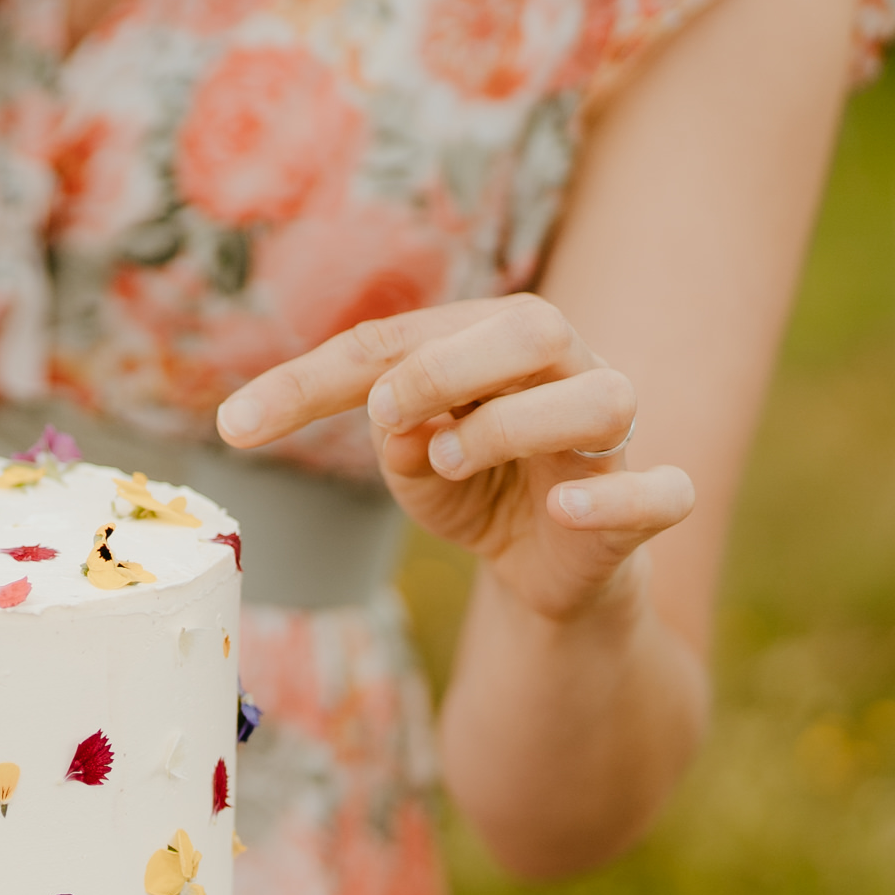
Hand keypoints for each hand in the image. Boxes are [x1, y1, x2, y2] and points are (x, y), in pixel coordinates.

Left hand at [215, 294, 696, 625]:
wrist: (550, 568)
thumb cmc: (476, 487)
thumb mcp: (414, 460)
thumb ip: (397, 431)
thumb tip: (395, 415)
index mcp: (493, 345)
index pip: (397, 341)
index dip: (311, 380)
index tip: (232, 427)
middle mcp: (564, 370)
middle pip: (531, 326)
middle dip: (444, 365)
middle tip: (384, 418)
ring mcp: (612, 438)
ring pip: (599, 399)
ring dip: (512, 428)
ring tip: (451, 462)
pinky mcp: (644, 505)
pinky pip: (661, 492)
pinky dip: (614, 497)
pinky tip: (563, 507)